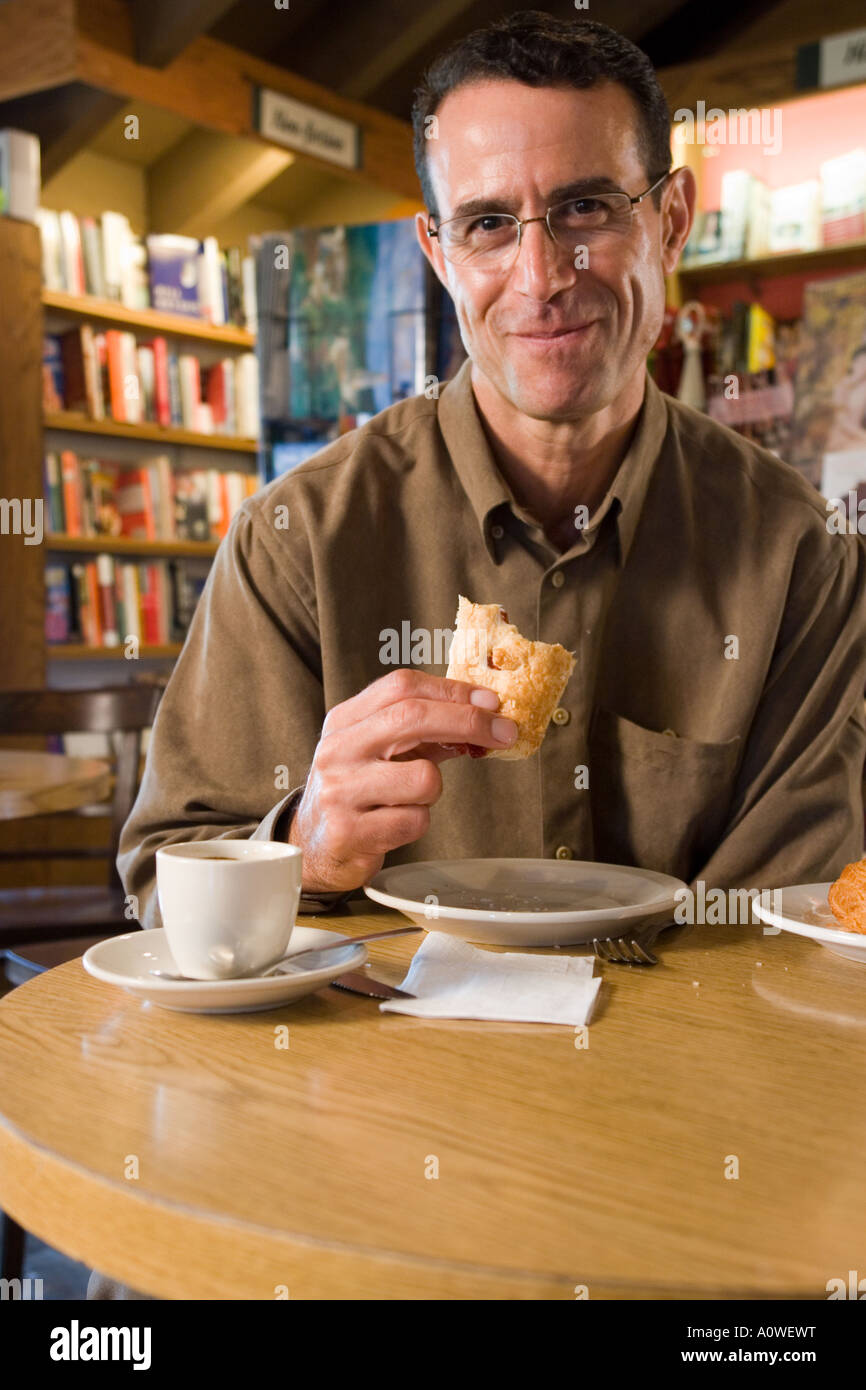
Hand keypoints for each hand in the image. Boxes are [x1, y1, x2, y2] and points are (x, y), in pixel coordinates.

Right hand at [287, 669, 516, 893]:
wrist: (312, 846)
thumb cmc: (357, 791)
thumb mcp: (382, 751)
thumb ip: (426, 732)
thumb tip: (486, 718)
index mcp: (344, 720)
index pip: (402, 687)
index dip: (453, 690)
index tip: (492, 702)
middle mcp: (337, 749)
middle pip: (412, 717)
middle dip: (468, 721)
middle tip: (505, 732)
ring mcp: (340, 791)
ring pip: (424, 778)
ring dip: (434, 789)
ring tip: (411, 799)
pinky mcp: (349, 833)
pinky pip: (415, 821)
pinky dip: (418, 823)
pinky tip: (395, 824)